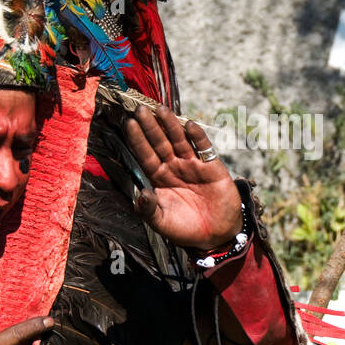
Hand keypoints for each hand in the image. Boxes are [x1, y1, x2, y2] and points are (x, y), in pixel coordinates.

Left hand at [124, 105, 241, 250]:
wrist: (216, 236)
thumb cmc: (185, 229)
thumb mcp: (162, 223)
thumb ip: (148, 210)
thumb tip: (140, 193)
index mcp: (159, 178)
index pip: (145, 155)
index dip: (137, 140)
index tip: (128, 123)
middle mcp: (174, 167)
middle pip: (160, 142)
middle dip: (150, 126)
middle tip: (140, 109)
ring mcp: (193, 165)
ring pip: (179, 140)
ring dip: (171, 125)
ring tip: (161, 109)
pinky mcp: (212, 167)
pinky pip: (203, 148)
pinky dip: (197, 137)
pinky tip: (189, 125)